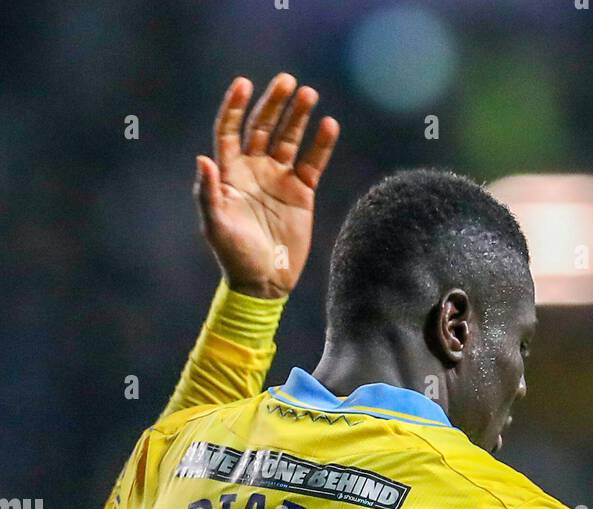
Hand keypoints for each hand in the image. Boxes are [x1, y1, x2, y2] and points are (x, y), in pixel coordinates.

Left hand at [195, 73, 339, 299]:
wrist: (264, 283)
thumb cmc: (234, 256)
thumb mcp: (216, 226)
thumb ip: (208, 192)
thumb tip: (203, 159)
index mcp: (230, 173)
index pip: (231, 130)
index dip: (236, 107)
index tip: (244, 84)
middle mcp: (255, 170)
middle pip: (263, 127)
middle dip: (274, 103)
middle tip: (287, 81)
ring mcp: (279, 179)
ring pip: (289, 139)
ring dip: (298, 117)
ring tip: (309, 94)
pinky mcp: (302, 193)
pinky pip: (313, 163)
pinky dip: (321, 145)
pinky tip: (329, 125)